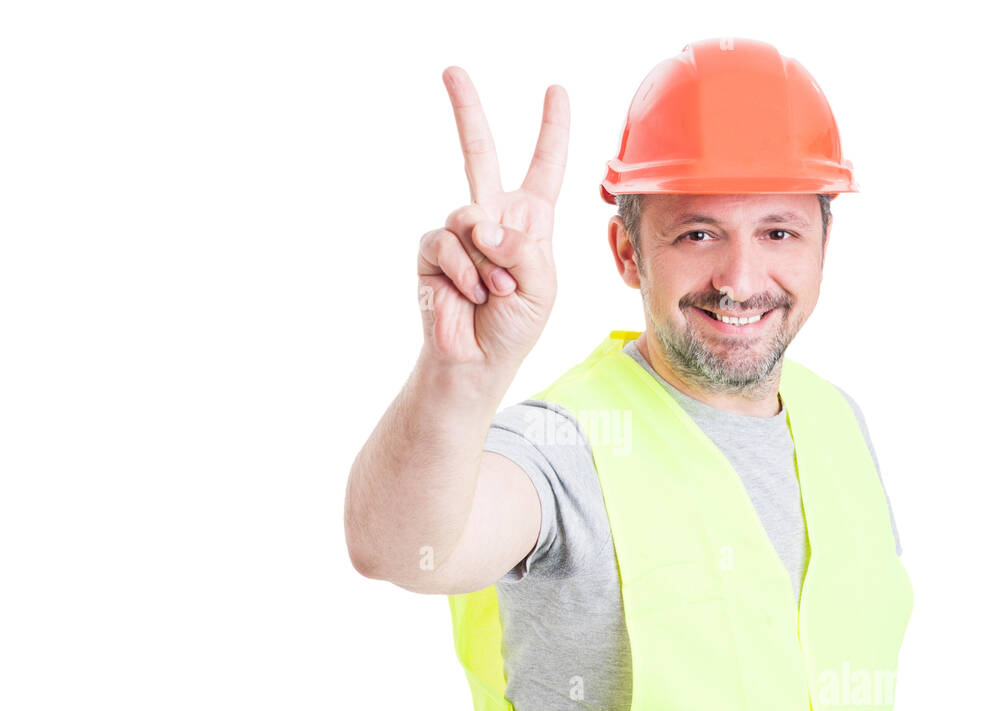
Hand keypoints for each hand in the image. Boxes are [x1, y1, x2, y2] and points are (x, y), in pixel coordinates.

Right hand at [417, 66, 568, 372]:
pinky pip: (447, 242)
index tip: (555, 91)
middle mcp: (493, 219)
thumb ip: (524, 249)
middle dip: (467, 111)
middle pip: (480, 154)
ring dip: (488, 261)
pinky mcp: (432, 251)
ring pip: (470, 216)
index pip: (544, 167)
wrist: (476, 361)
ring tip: (495, 293)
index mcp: (530, 223)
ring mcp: (460, 233)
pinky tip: (471, 294)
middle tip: (452, 71)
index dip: (552, 130)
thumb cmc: (515, 326)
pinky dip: (464, 270)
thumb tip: (484, 224)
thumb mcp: (542, 286)